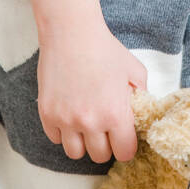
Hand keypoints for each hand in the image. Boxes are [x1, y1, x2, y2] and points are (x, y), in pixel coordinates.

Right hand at [37, 19, 147, 164]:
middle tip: (104, 128)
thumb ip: (142, 96)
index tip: (122, 137)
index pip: (124, 153)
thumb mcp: (135, 71)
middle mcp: (91, 122)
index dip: (125, 146)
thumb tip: (140, 113)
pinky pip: (56, 138)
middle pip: (100, 156)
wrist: (72, 32)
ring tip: (85, 124)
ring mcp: (66, 120)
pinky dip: (62, 131)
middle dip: (105, 144)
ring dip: (82, 142)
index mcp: (116, 115)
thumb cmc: (105, 49)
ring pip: (75, 153)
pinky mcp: (47, 114)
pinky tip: (69, 114)